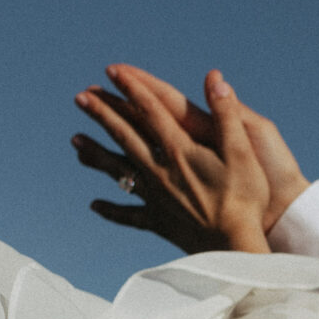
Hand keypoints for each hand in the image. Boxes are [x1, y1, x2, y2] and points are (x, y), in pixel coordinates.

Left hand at [72, 65, 309, 252]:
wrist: (233, 247)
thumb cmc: (244, 199)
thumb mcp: (242, 152)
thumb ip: (226, 114)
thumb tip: (215, 77)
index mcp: (180, 151)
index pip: (150, 111)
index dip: (132, 88)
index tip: (112, 71)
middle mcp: (160, 171)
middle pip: (125, 136)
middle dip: (103, 114)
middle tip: (81, 97)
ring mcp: (156, 197)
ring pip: (118, 170)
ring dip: (96, 154)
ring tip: (75, 141)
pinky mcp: (158, 222)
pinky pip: (129, 214)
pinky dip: (111, 209)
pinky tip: (94, 205)